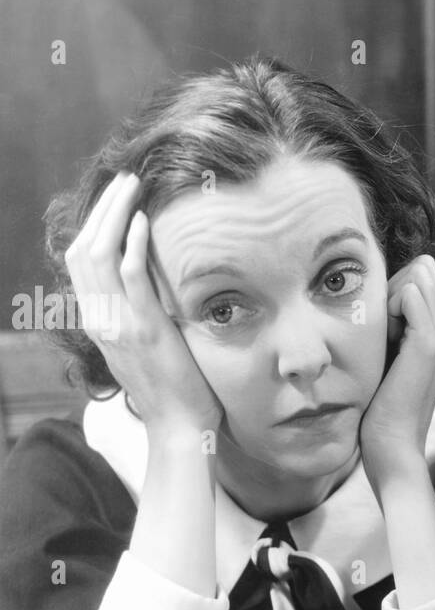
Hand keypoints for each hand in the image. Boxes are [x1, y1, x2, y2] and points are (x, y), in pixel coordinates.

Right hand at [64, 172, 222, 437]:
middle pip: (82, 249)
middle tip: (124, 181)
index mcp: (97, 322)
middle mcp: (99, 319)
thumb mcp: (145, 347)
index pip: (79, 262)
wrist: (180, 428)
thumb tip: (152, 288)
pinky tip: (143, 221)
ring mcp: (118, 323)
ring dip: (114, 214)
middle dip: (101, 209)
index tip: (115, 199)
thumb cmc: (173, 390)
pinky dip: (132, 244)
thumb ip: (138, 316)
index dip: (92, 224)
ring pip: (98, 255)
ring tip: (132, 188)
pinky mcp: (144, 328)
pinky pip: (129, 277)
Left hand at [359, 254, 434, 494]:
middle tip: (381, 328)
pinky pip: (410, 291)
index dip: (395, 291)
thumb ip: (391, 332)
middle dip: (394, 287)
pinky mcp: (430, 342)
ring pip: (419, 274)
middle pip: (424, 270)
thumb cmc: (382, 411)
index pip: (424, 278)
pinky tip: (383, 337)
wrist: (393, 447)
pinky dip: (389, 304)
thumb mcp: (388, 362)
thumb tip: (373, 301)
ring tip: (383, 334)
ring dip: (391, 295)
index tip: (382, 327)